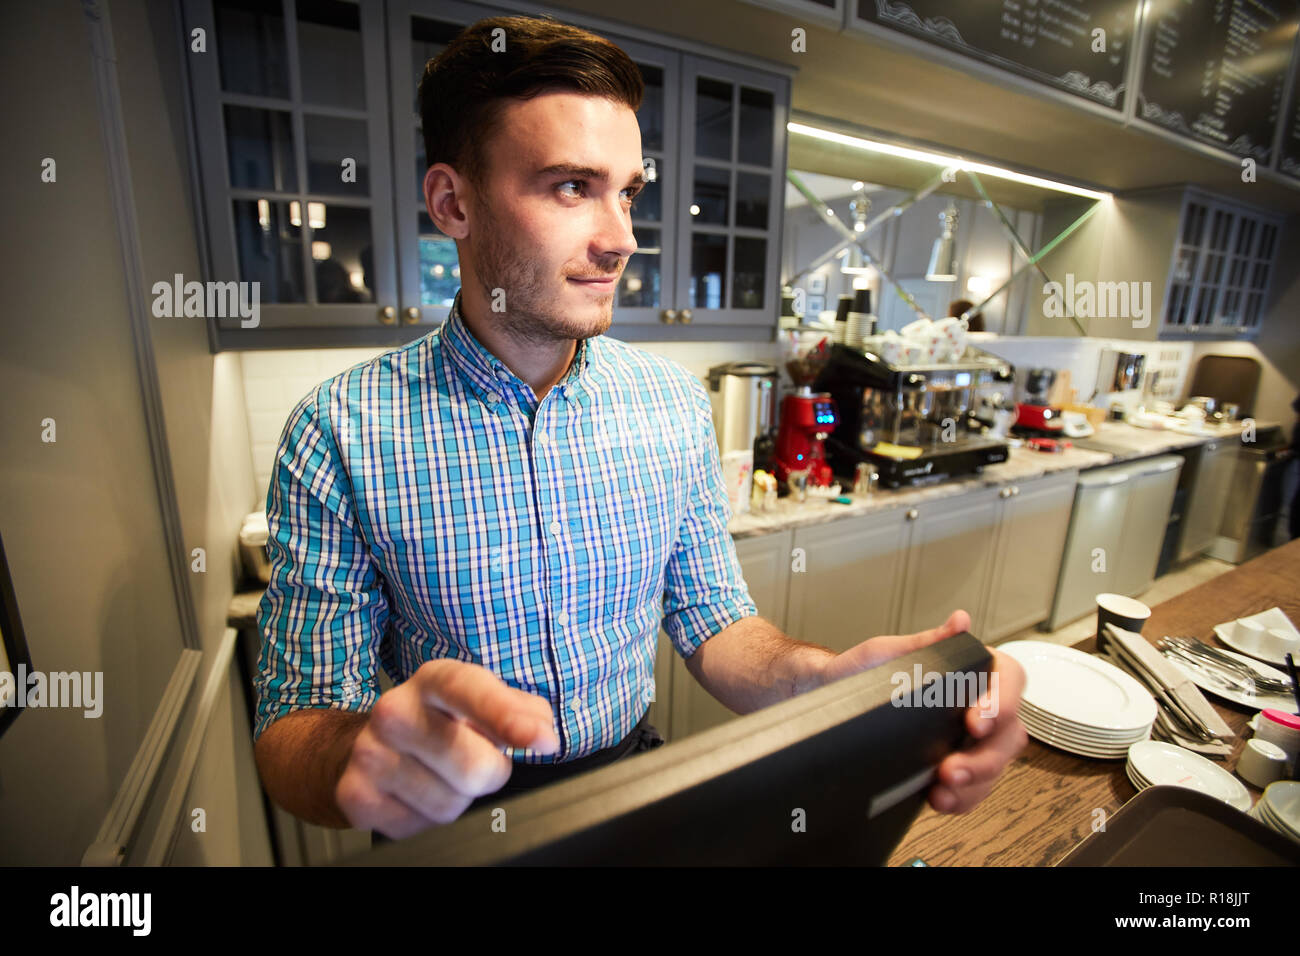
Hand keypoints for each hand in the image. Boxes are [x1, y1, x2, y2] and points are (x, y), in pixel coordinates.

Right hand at [335, 659, 558, 838]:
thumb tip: (542, 733)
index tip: (541, 739)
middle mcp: (394, 711)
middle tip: (475, 759)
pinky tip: (416, 793)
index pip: (468, 689)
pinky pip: (419, 827)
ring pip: (449, 805)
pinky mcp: (356, 796)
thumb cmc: (440, 722)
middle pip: (472, 767)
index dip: (506, 715)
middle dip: (491, 773)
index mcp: (433, 679)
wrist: (369, 745)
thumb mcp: (480, 701)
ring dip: (458, 797)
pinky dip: (428, 818)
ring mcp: (371, 755)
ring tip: (440, 774)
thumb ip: (521, 710)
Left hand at [820, 609, 1027, 814]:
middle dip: (985, 757)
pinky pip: (974, 789)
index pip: (1008, 679)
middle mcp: (978, 705)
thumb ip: (926, 642)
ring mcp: (969, 740)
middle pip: (1009, 732)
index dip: (1002, 702)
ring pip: (996, 765)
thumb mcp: (887, 652)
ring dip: (975, 782)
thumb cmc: (859, 672)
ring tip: (944, 787)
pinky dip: (961, 798)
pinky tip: (939, 797)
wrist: (828, 699)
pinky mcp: (956, 767)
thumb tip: (959, 623)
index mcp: (971, 670)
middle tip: (953, 768)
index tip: (975, 721)